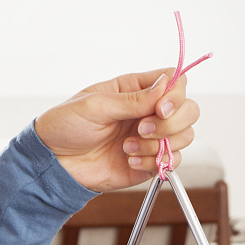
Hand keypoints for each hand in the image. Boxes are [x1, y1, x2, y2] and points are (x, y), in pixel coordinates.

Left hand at [34, 68, 200, 192]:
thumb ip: (133, 99)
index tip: (160, 109)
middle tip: (142, 129)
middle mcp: (149, 111)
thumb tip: (165, 86)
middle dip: (172, 122)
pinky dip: (153, 162)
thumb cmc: (67, 125)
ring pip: (185, 136)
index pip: (176, 82)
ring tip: (127, 146)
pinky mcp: (150, 161)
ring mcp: (152, 137)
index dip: (176, 95)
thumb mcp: (95, 105)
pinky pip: (171, 161)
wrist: (54, 162)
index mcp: (136, 89)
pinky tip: (129, 161)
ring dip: (158, 144)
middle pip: (189, 110)